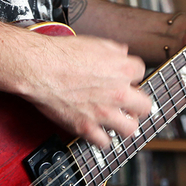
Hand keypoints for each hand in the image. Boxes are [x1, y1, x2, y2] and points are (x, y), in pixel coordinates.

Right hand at [23, 34, 150, 148]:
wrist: (40, 68)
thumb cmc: (62, 54)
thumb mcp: (95, 43)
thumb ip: (115, 50)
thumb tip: (123, 54)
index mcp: (122, 69)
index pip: (141, 73)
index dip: (132, 76)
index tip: (125, 78)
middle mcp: (118, 93)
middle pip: (145, 106)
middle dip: (138, 104)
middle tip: (129, 104)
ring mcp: (103, 113)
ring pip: (130, 129)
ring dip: (125, 124)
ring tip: (118, 120)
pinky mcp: (86, 127)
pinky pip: (104, 142)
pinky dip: (103, 139)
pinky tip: (99, 131)